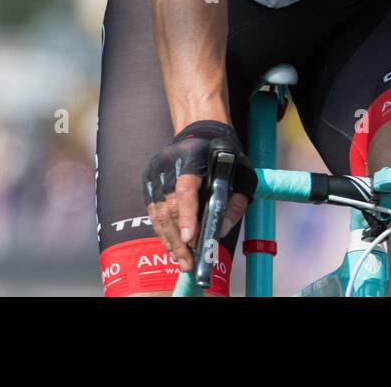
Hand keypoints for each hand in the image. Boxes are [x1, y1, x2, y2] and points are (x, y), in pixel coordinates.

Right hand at [142, 120, 254, 272]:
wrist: (201, 131)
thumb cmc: (224, 154)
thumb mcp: (241, 171)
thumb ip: (235, 201)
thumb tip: (221, 229)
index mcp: (193, 156)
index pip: (186, 189)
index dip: (187, 215)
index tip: (191, 238)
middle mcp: (169, 164)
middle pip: (170, 206)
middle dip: (179, 238)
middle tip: (189, 261)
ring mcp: (155, 171)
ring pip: (158, 212)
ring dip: (170, 239)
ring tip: (181, 260)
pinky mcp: (149, 179)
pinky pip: (153, 211)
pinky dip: (162, 230)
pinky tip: (172, 246)